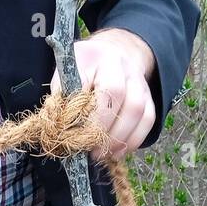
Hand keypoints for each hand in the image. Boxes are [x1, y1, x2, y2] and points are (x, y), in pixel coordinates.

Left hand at [49, 28, 155, 162]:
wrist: (110, 51)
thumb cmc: (81, 69)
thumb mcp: (64, 75)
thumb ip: (61, 99)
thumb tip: (58, 128)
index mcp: (100, 59)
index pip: (105, 89)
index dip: (93, 118)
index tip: (79, 137)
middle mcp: (124, 67)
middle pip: (125, 101)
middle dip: (107, 131)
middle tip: (91, 150)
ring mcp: (139, 82)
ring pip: (140, 112)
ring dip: (121, 139)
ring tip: (104, 154)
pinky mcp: (148, 96)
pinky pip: (148, 120)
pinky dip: (134, 140)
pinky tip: (118, 152)